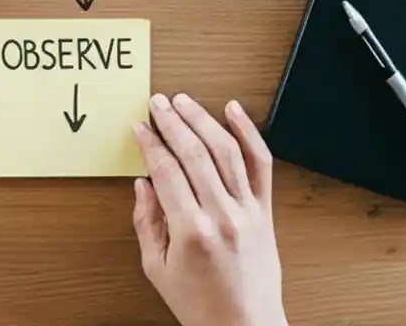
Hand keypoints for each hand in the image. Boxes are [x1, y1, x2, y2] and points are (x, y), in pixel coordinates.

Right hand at [131, 94, 285, 325]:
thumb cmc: (200, 304)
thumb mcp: (157, 268)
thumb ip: (146, 222)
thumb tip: (142, 183)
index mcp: (191, 231)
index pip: (166, 170)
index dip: (150, 143)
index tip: (139, 127)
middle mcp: (222, 215)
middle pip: (194, 153)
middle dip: (172, 122)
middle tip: (157, 103)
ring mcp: (248, 210)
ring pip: (225, 150)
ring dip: (202, 119)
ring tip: (184, 101)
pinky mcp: (265, 211)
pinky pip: (260, 163)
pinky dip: (249, 133)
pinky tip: (233, 111)